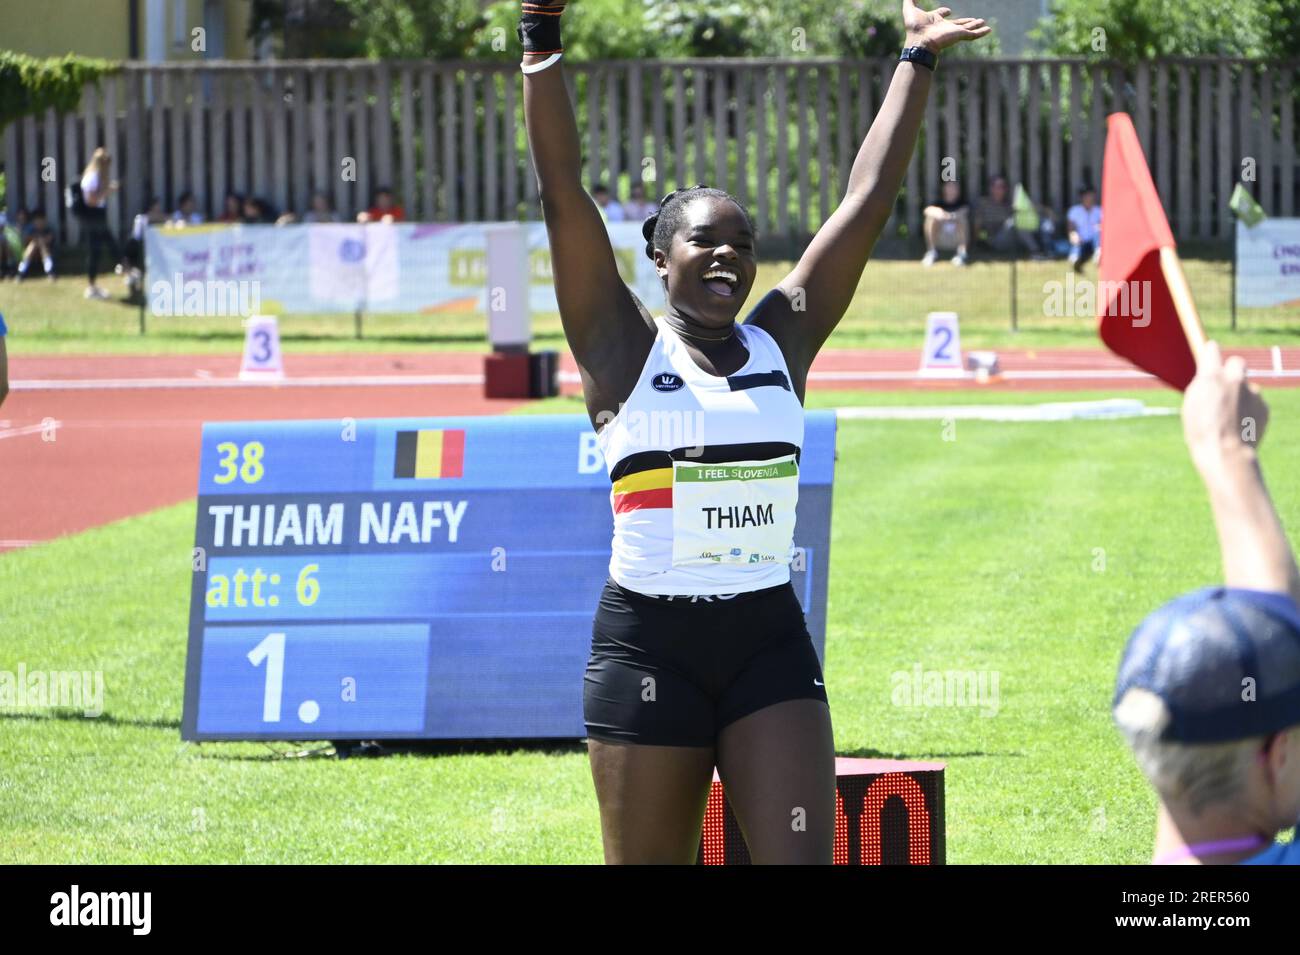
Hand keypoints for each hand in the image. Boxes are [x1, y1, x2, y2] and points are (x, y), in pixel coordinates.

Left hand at [902, 1, 990, 53]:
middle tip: (974, 19)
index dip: (943, 12)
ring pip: (967, 28)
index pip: (941, 15)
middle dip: (966, 21)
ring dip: (976, 25)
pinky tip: (989, 30)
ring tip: (984, 23)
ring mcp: (953, 32)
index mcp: (935, 20)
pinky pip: (973, 34)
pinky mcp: (959, 35)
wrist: (920, 41)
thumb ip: (910, 0)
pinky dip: (981, 32)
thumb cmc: (914, 28)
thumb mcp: (910, 9)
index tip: (947, 10)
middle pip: (958, 23)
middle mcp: (945, 27)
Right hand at [1182, 340, 1268, 472]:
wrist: (1225, 454)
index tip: (1209, 354)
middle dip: (1231, 371)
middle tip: (1224, 386)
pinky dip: (1249, 411)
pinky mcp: (1263, 407)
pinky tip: (1239, 425)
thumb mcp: (1191, 405)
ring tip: (1229, 417)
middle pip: (1236, 363)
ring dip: (1240, 396)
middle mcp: (1234, 379)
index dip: (1210, 352)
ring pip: (1247, 387)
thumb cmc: (1201, 431)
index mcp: (1211, 377)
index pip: (1212, 350)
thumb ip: (1202, 385)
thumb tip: (1208, 374)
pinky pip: (1255, 403)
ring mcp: (1252, 393)